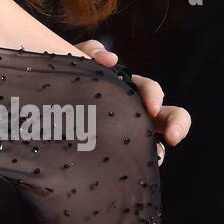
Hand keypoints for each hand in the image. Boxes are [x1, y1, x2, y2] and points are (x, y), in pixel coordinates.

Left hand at [74, 39, 190, 167]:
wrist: (46, 110)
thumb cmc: (65, 83)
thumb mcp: (75, 63)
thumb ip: (89, 52)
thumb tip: (111, 59)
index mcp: (127, 91)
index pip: (150, 90)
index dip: (155, 96)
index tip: (152, 108)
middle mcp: (134, 113)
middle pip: (168, 116)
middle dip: (177, 123)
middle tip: (173, 136)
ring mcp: (129, 135)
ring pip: (158, 144)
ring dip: (161, 151)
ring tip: (157, 158)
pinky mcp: (119, 155)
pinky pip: (137, 162)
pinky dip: (141, 164)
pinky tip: (131, 171)